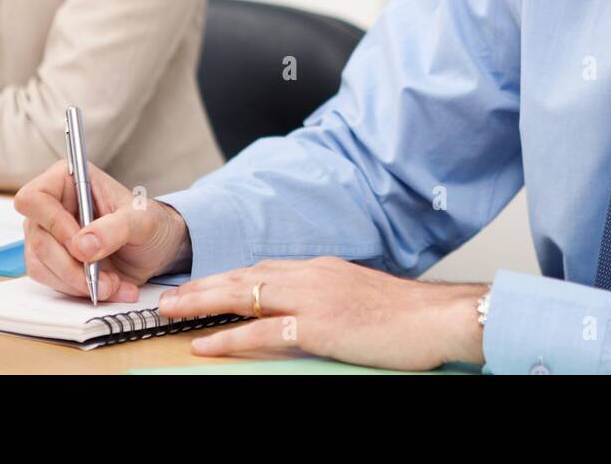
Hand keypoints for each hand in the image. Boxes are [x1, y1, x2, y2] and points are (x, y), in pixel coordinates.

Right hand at [14, 159, 190, 302]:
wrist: (156, 249)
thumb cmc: (150, 223)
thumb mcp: (142, 221)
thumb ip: (115, 228)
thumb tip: (81, 245)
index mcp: (68, 180)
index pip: (33, 198)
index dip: (53, 223)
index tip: (80, 245)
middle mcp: (52, 206)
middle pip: (38, 239)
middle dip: (73, 266)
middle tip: (106, 278)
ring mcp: (48, 235)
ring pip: (41, 264)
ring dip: (78, 282)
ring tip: (113, 284)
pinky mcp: (52, 261)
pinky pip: (51, 281)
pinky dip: (79, 290)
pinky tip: (108, 288)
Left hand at [157, 257, 487, 370]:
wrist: (439, 316)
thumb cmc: (407, 314)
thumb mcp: (359, 296)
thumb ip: (328, 298)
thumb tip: (304, 314)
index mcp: (322, 268)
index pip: (263, 268)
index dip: (227, 276)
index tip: (201, 284)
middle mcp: (313, 275)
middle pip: (244, 276)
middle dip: (204, 285)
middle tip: (170, 297)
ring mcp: (314, 299)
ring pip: (245, 296)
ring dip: (204, 303)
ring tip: (173, 312)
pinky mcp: (320, 326)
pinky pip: (264, 333)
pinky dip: (231, 338)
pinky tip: (207, 343)